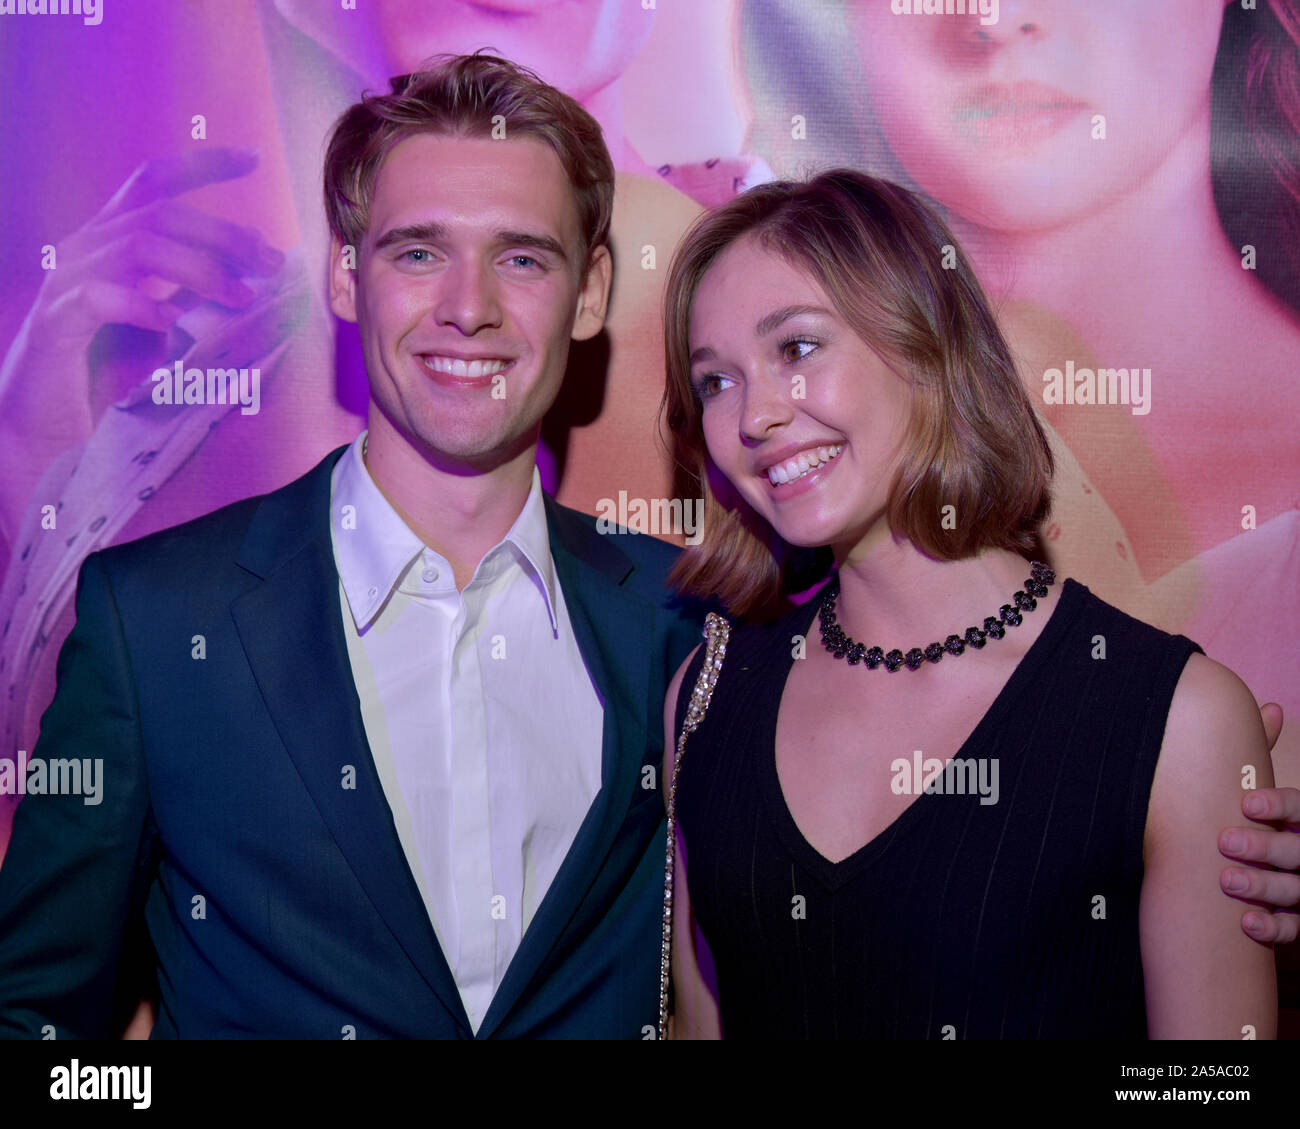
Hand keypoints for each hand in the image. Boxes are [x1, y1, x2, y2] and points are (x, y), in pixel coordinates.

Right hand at [0, 147, 282, 542]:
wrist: (40, 422)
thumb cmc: (101, 372)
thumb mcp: (157, 323)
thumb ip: (190, 295)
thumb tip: (251, 281)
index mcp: (109, 241)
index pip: (153, 182)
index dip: (201, 164)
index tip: (252, 159)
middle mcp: (85, 248)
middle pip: (160, 215)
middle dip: (223, 234)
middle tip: (270, 263)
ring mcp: (67, 282)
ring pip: (139, 248)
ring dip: (199, 269)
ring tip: (241, 296)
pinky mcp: (56, 324)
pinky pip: (100, 299)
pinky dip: (142, 307)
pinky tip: (172, 324)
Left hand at [1220, 704, 1297, 942]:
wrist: (1278, 867)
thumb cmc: (1271, 824)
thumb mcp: (1273, 796)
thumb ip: (1267, 755)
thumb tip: (1271, 708)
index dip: (1280, 804)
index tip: (1246, 802)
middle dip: (1264, 846)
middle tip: (1224, 841)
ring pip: (1298, 890)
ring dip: (1263, 886)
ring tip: (1225, 880)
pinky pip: (1297, 929)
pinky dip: (1275, 929)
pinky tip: (1246, 922)